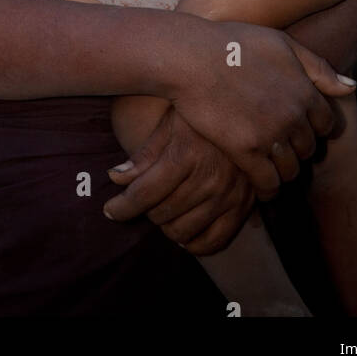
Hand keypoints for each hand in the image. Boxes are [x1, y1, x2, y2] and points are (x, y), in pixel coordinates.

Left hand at [102, 106, 254, 253]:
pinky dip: (195, 243)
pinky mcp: (244, 205)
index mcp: (186, 152)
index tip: (109, 211)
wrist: (246, 111)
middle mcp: (209, 176)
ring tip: (162, 211)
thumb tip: (114, 178)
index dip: (121, 207)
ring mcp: (228, 194)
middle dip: (144, 211)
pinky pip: (214, 240)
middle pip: (161, 213)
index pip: (143, 193)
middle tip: (143, 200)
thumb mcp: (170, 123)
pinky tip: (185, 231)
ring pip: (183, 230)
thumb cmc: (200, 115)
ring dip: (166, 225)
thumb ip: (144, 154)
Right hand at [166, 18, 355, 198]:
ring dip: (284, 169)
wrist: (190, 57)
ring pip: (291, 169)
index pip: (327, 124)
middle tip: (281, 145)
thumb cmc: (233, 44)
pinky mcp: (245, 152)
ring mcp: (270, 135)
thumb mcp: (281, 44)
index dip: (314, 126)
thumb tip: (352, 87)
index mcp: (305, 90)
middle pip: (309, 148)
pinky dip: (268, 187)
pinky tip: (260, 182)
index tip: (299, 126)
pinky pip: (268, 183)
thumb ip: (318, 67)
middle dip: (299, 147)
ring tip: (270, 163)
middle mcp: (293, 115)